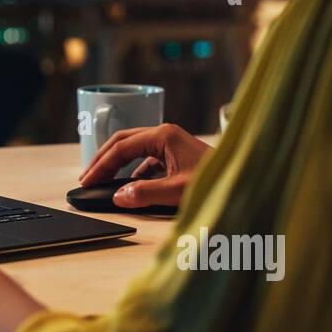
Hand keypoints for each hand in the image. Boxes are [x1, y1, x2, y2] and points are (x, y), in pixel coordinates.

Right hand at [79, 123, 211, 207]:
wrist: (245, 180)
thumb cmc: (217, 181)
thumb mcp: (177, 191)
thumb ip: (146, 193)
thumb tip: (119, 196)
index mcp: (163, 136)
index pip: (121, 148)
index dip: (101, 165)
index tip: (87, 181)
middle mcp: (165, 134)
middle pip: (123, 142)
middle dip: (103, 160)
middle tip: (86, 177)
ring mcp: (171, 143)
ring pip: (134, 149)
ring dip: (117, 164)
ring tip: (102, 180)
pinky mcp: (176, 155)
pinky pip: (147, 159)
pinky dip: (133, 171)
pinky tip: (129, 186)